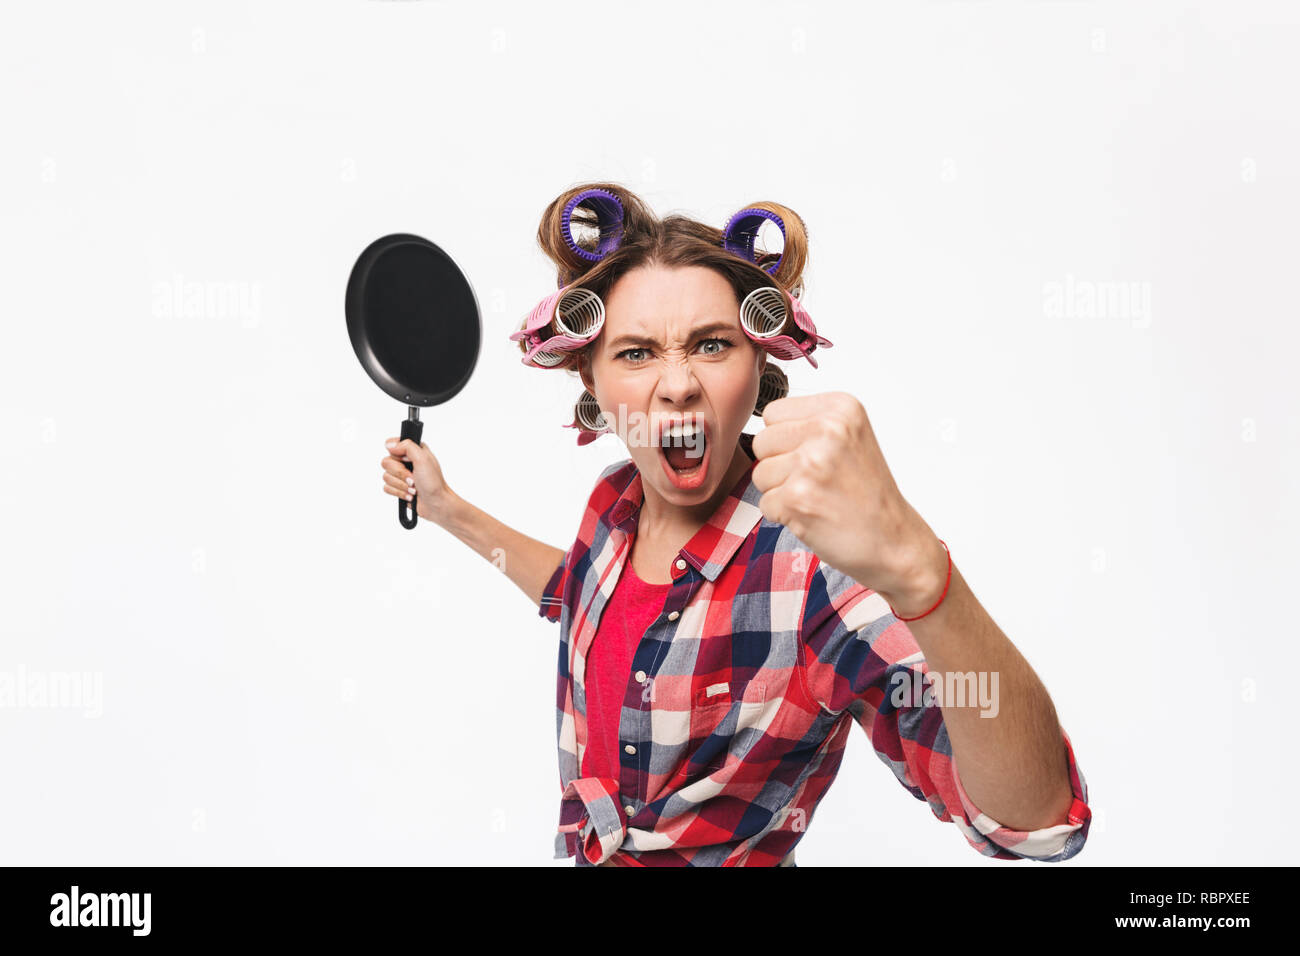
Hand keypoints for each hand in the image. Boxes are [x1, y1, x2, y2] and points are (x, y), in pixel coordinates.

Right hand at [381, 438, 454, 524]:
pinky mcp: (398, 487)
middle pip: (386, 462)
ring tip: (414, 489)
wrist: (436, 504)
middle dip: (400, 474)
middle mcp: (406, 461)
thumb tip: (390, 444)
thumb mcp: (423, 459)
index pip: (392, 444)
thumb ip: (407, 446)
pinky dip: (399, 493)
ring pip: (386, 476)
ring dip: (401, 485)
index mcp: (413, 451)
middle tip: (413, 479)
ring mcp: (401, 475)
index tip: (406, 461)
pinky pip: (386, 487)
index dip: (396, 454)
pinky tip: (410, 495)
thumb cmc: (434, 483)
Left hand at [750, 391, 946, 613]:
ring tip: (816, 498)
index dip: (785, 440)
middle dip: (779, 466)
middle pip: (762, 442)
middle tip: (816, 482)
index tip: (814, 457)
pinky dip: (783, 515)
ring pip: (760, 473)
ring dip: (780, 491)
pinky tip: (813, 515)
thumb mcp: (851, 438)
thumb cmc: (869, 494)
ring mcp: (811, 463)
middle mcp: (827, 429)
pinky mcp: (798, 497)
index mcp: (840, 407)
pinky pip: (764, 503)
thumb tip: (763, 426)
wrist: (894, 541)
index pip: (773, 413)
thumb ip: (809, 424)